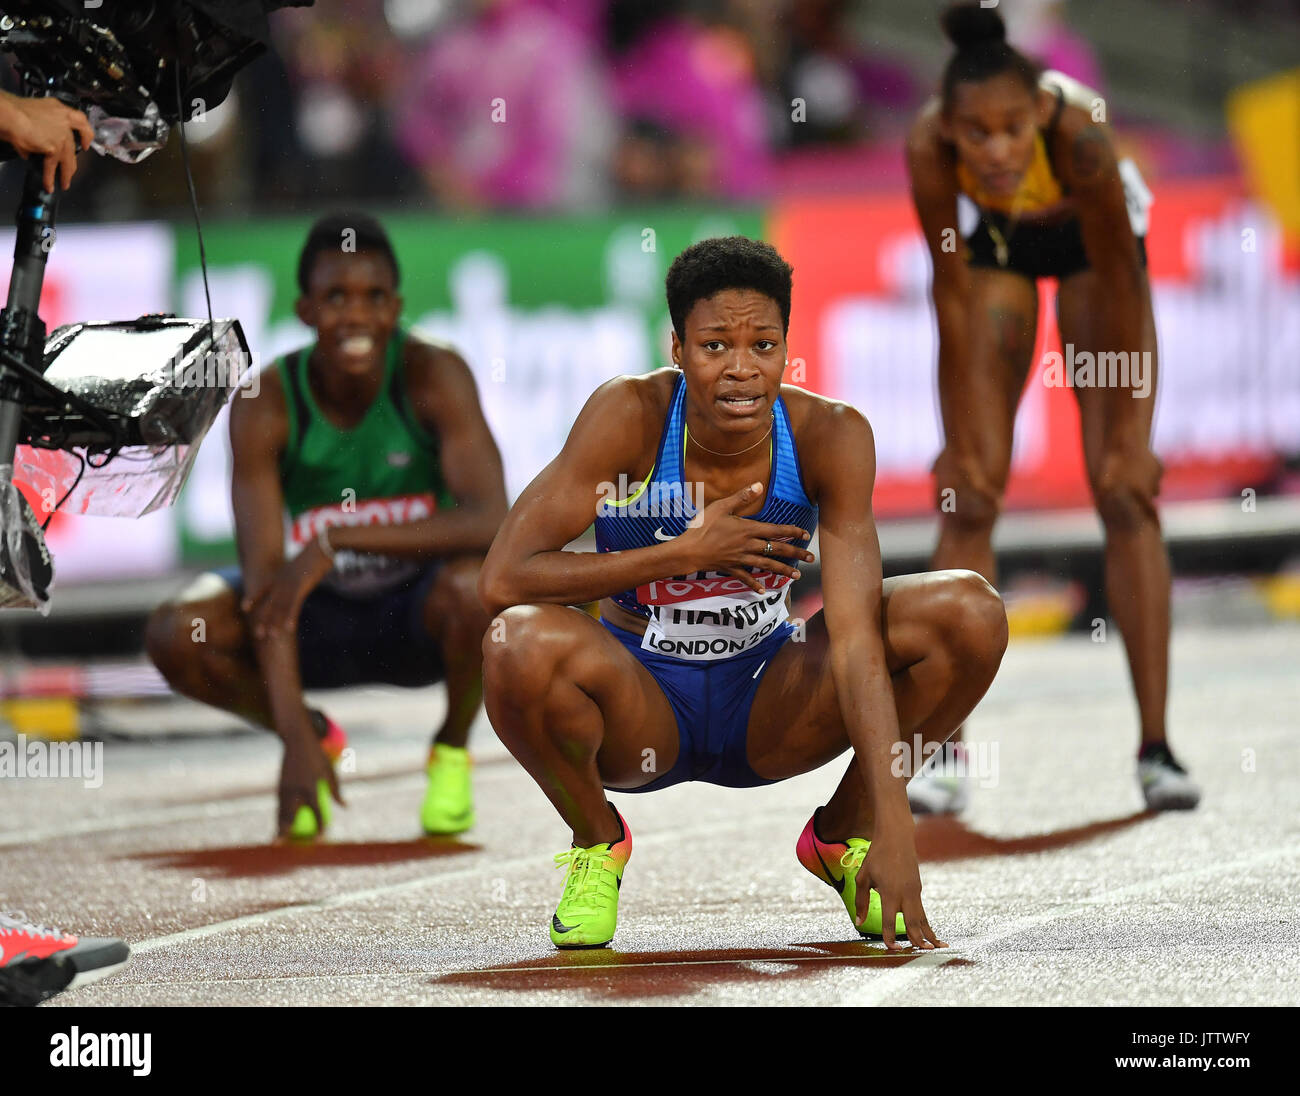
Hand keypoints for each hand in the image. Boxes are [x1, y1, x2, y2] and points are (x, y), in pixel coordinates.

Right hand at [0, 91, 94, 191]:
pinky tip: (49, 185)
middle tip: (70, 170)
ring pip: (67, 159)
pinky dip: (50, 177)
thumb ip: (37, 130)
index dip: (86, 134)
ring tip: (64, 184)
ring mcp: (62, 135)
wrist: (10, 115)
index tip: (86, 144)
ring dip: (66, 174)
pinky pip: (52, 166)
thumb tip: (30, 150)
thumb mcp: (32, 114)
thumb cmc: (13, 111)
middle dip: (72, 161)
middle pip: (73, 145)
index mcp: (58, 109)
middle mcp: (64, 122)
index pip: (80, 120)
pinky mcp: (55, 148)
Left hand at [242, 540, 333, 641]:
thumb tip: (299, 577)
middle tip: (258, 634)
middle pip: (270, 603)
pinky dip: (290, 617)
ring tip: (272, 636)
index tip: (244, 608)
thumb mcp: (303, 564)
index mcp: (281, 574)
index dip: (253, 598)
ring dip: (276, 623)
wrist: (323, 545)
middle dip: (264, 619)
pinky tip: (289, 628)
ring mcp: (290, 583)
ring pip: (280, 607)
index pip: (262, 588)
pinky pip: (293, 605)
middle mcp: (281, 580)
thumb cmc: (317, 554)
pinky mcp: (301, 586)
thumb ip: (297, 573)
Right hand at [276, 716, 344, 837]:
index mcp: (311, 788)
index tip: (321, 839)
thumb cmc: (317, 757)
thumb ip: (336, 791)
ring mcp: (285, 790)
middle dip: (289, 834)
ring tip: (279, 844)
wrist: (296, 742)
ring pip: (281, 814)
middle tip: (293, 848)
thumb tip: (345, 808)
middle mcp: (296, 791)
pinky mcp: (279, 788)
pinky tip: (280, 828)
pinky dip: (279, 818)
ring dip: (280, 830)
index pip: (316, 813)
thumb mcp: (330, 771)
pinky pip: (279, 807)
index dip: (318, 827)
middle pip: (291, 818)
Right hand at [678, 482, 814, 592]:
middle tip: (811, 557)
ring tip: (797, 575)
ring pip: (767, 565)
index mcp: (748, 529)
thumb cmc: (702, 526)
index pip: (776, 530)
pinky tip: (763, 590)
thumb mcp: (721, 507)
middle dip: (796, 553)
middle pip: (777, 549)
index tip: (805, 535)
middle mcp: (748, 545)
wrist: (688, 550)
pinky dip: (754, 584)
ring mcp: (741, 559)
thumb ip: (741, 497)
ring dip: (783, 570)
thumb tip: (759, 485)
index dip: (792, 532)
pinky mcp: (731, 568)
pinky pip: (746, 577)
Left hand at [855, 813, 945, 950]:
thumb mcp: (863, 877)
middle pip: (914, 923)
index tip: (892, 949)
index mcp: (889, 893)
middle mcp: (905, 894)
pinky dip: (925, 922)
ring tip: (937, 947)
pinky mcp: (918, 888)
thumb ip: (861, 901)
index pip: (891, 922)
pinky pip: (921, 909)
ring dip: (929, 934)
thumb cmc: (876, 856)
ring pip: (922, 918)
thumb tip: (858, 922)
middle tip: (923, 954)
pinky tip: (929, 932)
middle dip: (918, 940)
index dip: (891, 938)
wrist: (896, 837)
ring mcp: (914, 891)